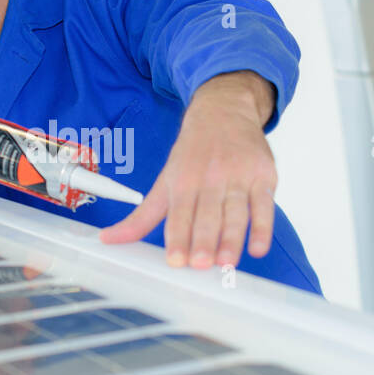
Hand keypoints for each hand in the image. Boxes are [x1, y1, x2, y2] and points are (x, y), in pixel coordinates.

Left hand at [99, 72, 276, 268]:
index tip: (176, 260)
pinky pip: (265, 206)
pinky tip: (257, 248)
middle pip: (208, 214)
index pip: (179, 213)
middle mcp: (210, 177)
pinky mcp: (264, 176)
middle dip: (204, 240)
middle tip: (202, 264)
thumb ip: (142, 216)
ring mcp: (239, 176)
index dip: (178, 237)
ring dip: (232, 238)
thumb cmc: (193, 153)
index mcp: (183, 180)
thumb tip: (108, 239)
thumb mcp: (165, 181)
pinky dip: (263, 228)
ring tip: (227, 263)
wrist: (224, 110)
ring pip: (236, 212)